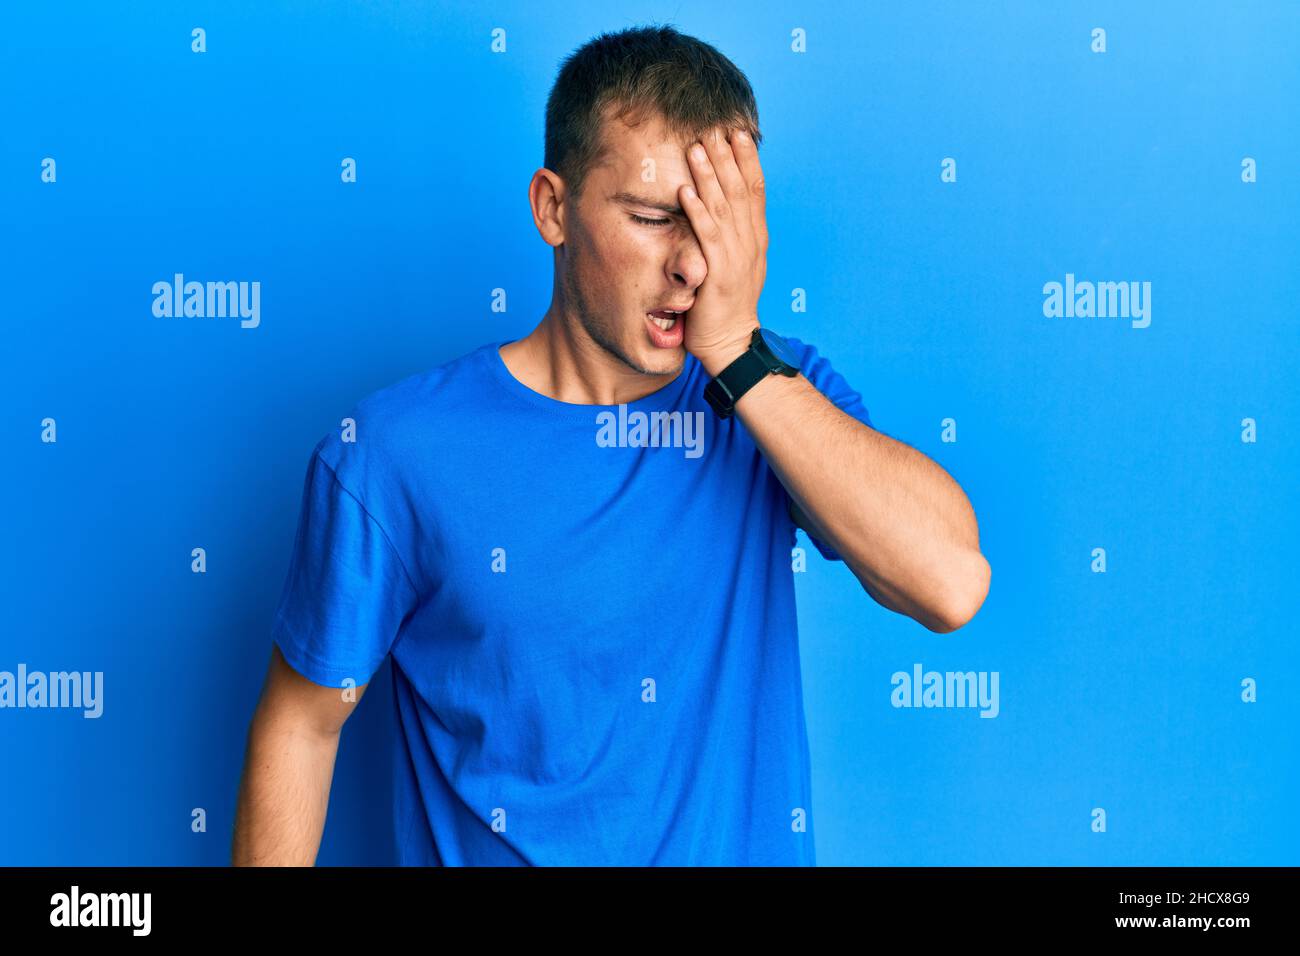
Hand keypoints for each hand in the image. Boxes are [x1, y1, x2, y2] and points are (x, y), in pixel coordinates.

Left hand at [678, 126, 767, 375]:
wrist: (731, 343)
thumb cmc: (726, 306)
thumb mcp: (735, 264)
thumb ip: (731, 236)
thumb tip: (721, 209)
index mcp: (756, 238)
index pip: (755, 190)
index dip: (747, 160)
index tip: (738, 133)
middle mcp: (751, 243)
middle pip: (740, 191)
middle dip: (728, 158)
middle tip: (715, 127)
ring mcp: (737, 258)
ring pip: (724, 207)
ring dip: (710, 175)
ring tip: (697, 147)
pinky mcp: (719, 273)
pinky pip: (707, 235)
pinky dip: (697, 210)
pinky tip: (685, 188)